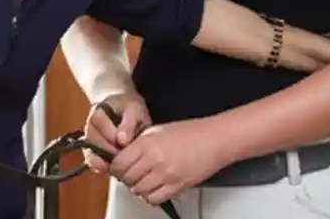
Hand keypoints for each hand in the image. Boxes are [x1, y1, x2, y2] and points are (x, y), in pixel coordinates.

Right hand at [82, 92, 149, 172]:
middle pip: (91, 137)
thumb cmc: (133, 111)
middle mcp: (91, 125)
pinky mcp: (93, 152)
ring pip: (89, 150)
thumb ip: (129, 122)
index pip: (97, 120)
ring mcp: (90, 139)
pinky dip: (100, 166)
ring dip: (103, 159)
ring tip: (118, 162)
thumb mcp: (135, 110)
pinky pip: (91, 161)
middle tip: (122, 154)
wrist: (133, 117)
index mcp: (100, 110)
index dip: (109, 132)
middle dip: (108, 148)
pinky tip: (110, 168)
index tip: (123, 141)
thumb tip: (121, 140)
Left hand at [108, 118, 228, 206]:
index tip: (118, 166)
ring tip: (143, 179)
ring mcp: (166, 175)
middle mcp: (155, 160)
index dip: (116, 166)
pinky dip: (150, 195)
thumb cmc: (190, 132)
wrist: (214, 140)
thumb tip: (123, 155)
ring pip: (138, 190)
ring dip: (137, 186)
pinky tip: (154, 186)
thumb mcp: (157, 131)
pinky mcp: (177, 186)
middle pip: (127, 178)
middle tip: (130, 172)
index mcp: (147, 144)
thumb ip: (139, 143)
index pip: (119, 163)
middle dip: (125, 177)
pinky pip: (154, 199)